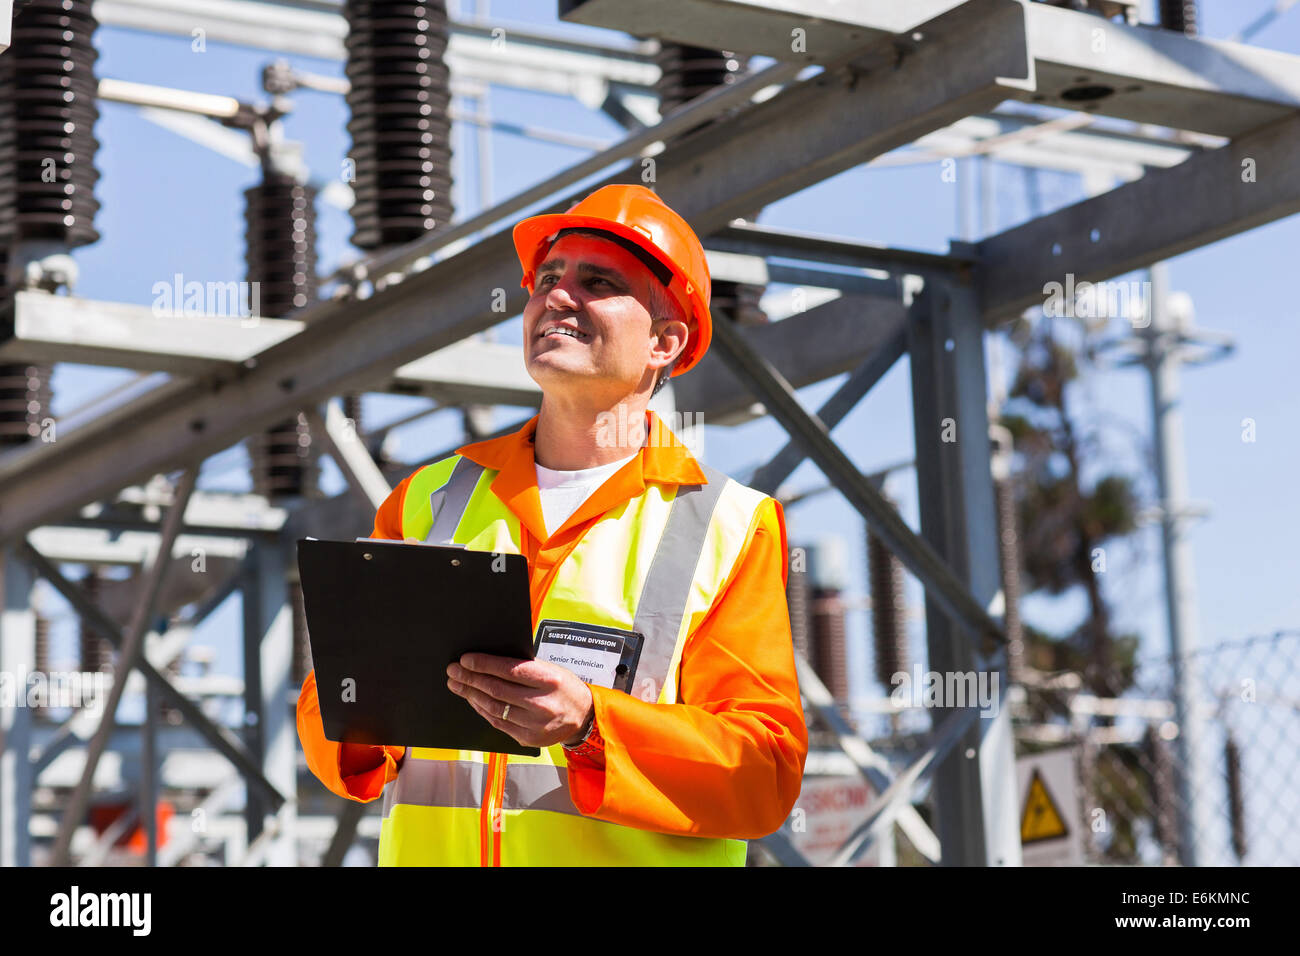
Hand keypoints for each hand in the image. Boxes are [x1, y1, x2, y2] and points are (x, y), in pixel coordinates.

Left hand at [447, 654, 593, 748]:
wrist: (583, 716)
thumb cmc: (564, 687)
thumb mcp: (550, 669)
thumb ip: (523, 666)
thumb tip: (487, 661)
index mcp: (548, 680)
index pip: (509, 670)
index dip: (483, 664)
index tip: (465, 659)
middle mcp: (542, 703)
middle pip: (496, 690)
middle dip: (470, 679)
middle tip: (453, 671)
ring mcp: (534, 724)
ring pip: (493, 708)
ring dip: (471, 695)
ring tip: (458, 685)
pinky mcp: (528, 738)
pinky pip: (498, 723)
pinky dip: (482, 710)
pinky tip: (473, 700)